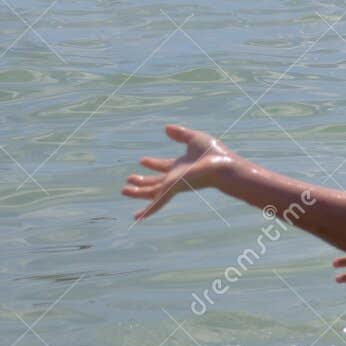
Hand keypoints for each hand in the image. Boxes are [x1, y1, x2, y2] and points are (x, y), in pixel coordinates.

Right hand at [121, 124, 236, 220]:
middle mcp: (176, 178)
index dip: (153, 164)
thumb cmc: (214, 153)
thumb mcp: (194, 138)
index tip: (141, 160)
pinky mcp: (173, 190)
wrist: (222, 165)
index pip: (164, 166)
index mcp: (181, 166)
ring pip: (151, 193)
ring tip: (123, 190)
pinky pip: (156, 203)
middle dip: (142, 181)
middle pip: (156, 182)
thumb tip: (166, 128)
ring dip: (137, 192)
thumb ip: (180, 134)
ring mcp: (174, 186)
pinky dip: (146, 211)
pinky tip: (136, 217)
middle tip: (129, 178)